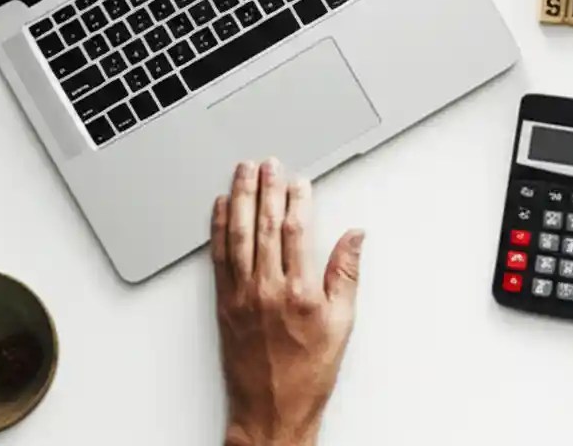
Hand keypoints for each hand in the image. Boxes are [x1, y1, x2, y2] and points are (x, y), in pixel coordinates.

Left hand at [212, 158, 364, 445]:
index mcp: (297, 292)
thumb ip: (345, 274)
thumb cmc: (308, 373)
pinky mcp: (223, 304)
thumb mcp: (342, 323)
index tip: (299, 183)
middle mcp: (265, 289)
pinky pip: (218, 256)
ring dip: (240, 199)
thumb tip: (354, 237)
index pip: (296, 232)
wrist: (272, 409)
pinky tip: (221, 209)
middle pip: (265, 226)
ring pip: (238, 235)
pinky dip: (219, 228)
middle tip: (267, 164)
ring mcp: (240, 295)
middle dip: (266, 189)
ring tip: (242, 174)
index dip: (297, 201)